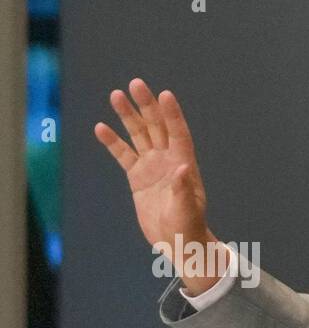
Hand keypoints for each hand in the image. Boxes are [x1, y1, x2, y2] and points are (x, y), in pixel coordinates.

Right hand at [94, 78, 222, 291]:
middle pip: (156, 127)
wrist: (178, 243)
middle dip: (146, 106)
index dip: (172, 115)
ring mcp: (152, 167)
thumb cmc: (189, 228)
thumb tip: (183, 168)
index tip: (164, 94)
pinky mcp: (138, 177)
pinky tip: (101, 128)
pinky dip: (113, 142)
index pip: (179, 134)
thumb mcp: (187, 211)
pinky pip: (123, 155)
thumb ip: (184, 191)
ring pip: (139, 136)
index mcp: (185, 165)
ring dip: (128, 116)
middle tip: (135, 84)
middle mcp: (168, 161)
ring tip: (116, 95)